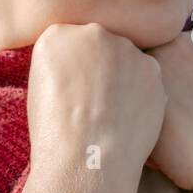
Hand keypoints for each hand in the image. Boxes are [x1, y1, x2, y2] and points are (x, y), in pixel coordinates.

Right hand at [20, 22, 165, 192]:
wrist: (87, 159)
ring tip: (112, 111)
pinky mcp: (152, 68)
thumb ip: (60, 63)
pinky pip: (146, 76)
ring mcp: (126, 49)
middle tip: (94, 99)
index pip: (68, 40)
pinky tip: (129, 115)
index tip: (72, 87)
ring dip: (122, 77)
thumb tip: (78, 66)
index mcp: (57, 34)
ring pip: (125, 58)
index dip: (72, 67)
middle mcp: (93, 32)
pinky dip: (140, 93)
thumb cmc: (55, 133)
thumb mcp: (39, 88)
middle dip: (99, 66)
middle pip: (99, 43)